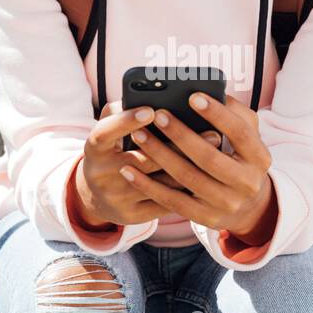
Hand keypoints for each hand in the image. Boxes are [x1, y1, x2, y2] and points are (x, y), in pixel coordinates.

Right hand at [74, 100, 221, 227]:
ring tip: (217, 148)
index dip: (126, 122)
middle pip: (144, 160)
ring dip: (193, 165)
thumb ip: (124, 111)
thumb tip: (151, 96)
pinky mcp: (132, 215)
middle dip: (180, 144)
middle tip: (212, 131)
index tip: (151, 110)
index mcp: (94, 149)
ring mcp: (117, 197)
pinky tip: (210, 172)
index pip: (106, 132)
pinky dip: (189, 186)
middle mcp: (102, 174)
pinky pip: (167, 201)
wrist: (98, 197)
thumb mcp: (110, 130)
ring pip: (162, 182)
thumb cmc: (112, 150)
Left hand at [117, 93, 276, 239]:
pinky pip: (172, 202)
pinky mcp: (206, 218)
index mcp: (259, 157)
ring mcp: (226, 204)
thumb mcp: (246, 137)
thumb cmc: (239, 158)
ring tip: (138, 135)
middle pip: (209, 158)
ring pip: (187, 179)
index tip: (193, 96)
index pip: (240, 132)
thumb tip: (212, 91)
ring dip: (159, 156)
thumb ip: (235, 113)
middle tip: (158, 114)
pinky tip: (129, 170)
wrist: (247, 207)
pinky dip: (149, 185)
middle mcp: (247, 183)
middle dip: (181, 135)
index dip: (217, 114)